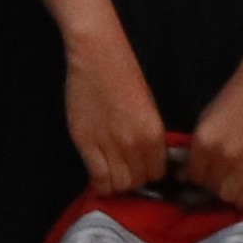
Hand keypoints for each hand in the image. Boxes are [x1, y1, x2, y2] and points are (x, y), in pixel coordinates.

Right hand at [59, 28, 170, 194]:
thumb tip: (146, 161)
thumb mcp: (149, 109)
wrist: (99, 58)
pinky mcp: (86, 142)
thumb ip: (148, 138)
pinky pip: (97, 177)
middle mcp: (134, 144)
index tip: (140, 168)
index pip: (156, 173)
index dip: (147, 173)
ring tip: (111, 171)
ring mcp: (109, 145)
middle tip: (124, 168)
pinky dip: (100, 182)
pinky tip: (99, 176)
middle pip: (137, 182)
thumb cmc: (125, 76)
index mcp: (153, 135)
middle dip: (132, 179)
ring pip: (118, 184)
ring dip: (116, 182)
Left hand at [184, 43, 242, 204]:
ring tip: (237, 181)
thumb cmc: (238, 95)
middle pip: (211, 190)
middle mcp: (222, 154)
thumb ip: (199, 149)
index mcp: (203, 141)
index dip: (199, 179)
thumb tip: (187, 176)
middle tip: (223, 177)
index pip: (193, 178)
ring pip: (230, 197)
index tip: (207, 176)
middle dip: (215, 186)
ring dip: (231, 193)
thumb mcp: (208, 119)